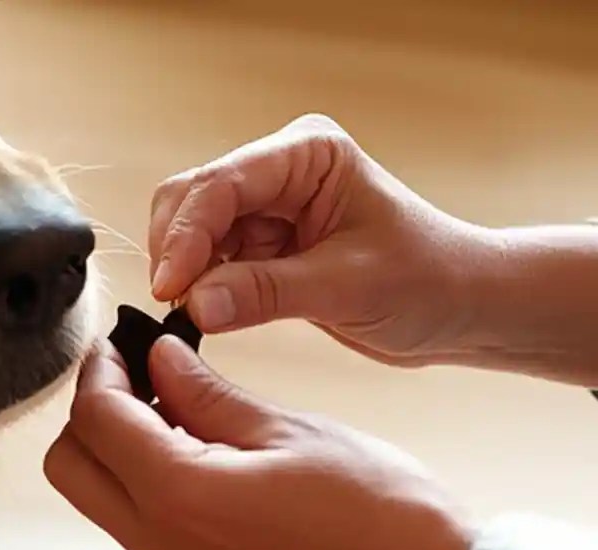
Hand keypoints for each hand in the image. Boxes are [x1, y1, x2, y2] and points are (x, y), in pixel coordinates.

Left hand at [44, 337, 472, 549]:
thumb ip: (206, 393)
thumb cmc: (379, 513)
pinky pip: (137, 522)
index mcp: (177, 496)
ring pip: (98, 497)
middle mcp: (161, 542)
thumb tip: (159, 359)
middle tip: (135, 368)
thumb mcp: (286, 429)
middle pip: (71, 466)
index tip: (122, 338)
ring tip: (170, 398)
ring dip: (113, 444)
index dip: (100, 369)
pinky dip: (141, 476)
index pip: (95, 420)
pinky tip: (193, 441)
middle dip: (90, 410)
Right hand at [147, 113, 494, 367]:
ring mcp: (265, 207)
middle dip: (176, 250)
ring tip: (191, 315)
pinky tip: (205, 314)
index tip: (170, 288)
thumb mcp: (347, 287)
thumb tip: (193, 305)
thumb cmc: (428, 280)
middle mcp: (279, 170)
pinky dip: (197, 288)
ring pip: (189, 231)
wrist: (460, 307)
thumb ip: (265, 292)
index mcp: (306, 153)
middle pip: (191, 198)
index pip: (221, 184)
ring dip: (183, 272)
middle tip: (174, 305)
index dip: (186, 235)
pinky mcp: (260, 245)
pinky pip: (206, 261)